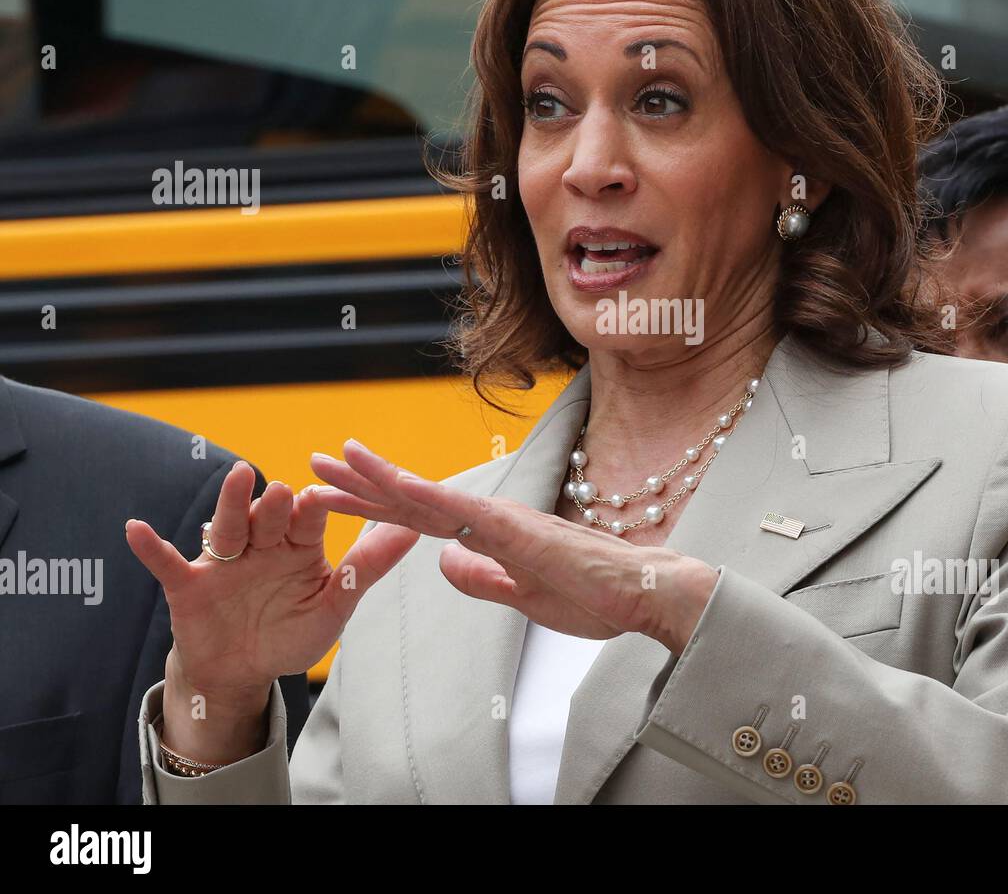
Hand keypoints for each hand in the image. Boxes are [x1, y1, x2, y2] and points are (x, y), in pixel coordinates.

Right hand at [125, 462, 420, 712]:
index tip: (325, 493)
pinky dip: (152, 548)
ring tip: (238, 478)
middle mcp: (260, 544)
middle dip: (275, 503)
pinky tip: (135, 529)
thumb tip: (415, 532)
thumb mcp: (334, 605)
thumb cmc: (291, 634)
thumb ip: (366, 568)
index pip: (308, 519)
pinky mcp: (188, 584)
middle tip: (286, 489)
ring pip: (227, 527)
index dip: (315, 507)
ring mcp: (223, 560)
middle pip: (267, 516)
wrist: (241, 672)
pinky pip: (166, 562)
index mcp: (298, 545)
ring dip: (231, 504)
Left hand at [310, 440, 718, 653]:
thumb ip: (483, 579)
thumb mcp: (524, 597)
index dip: (373, 506)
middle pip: (411, 500)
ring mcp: (502, 521)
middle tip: (311, 467)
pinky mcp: (518, 531)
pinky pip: (463, 512)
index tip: (333, 495)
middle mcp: (490, 520)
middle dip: (358, 485)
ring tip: (334, 460)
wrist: (646, 594)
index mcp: (490, 536)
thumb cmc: (597, 596)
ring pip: (428, 496)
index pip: (419, 518)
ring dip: (379, 478)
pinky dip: (426, 495)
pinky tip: (394, 484)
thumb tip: (442, 565)